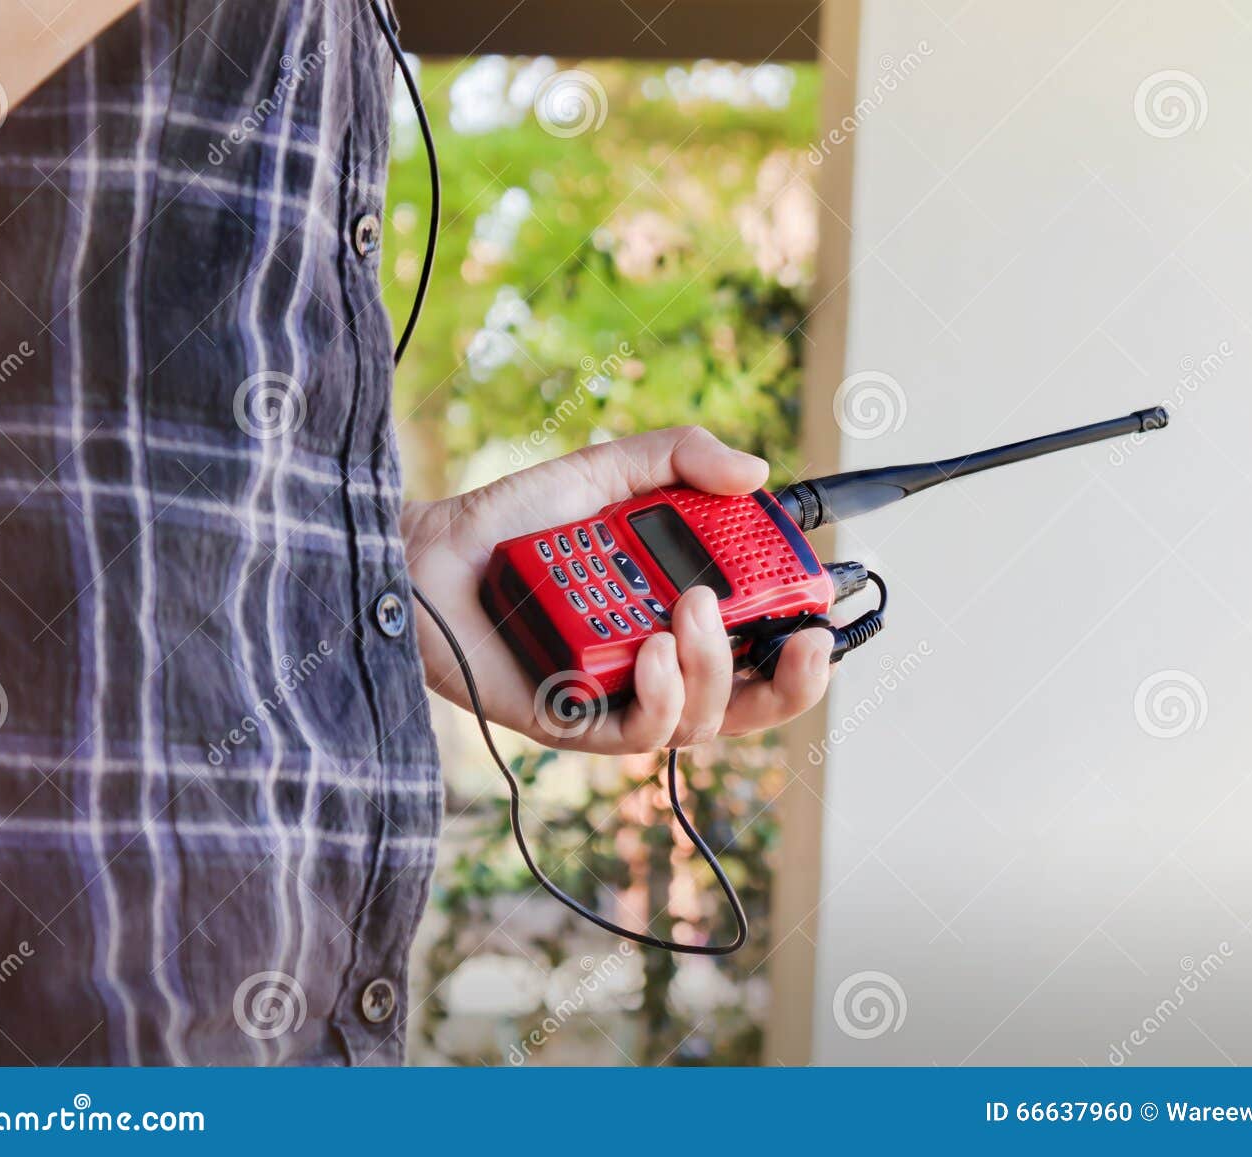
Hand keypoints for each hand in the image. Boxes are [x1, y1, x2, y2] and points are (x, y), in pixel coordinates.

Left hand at [402, 427, 833, 753]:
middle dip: (794, 682)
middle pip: (750, 703)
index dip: (804, 640)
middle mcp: (657, 665)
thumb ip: (681, 459)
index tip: (824, 606)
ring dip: (715, 667)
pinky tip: (653, 651)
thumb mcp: (607, 473)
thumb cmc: (513, 522)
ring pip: (702, 720)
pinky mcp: (573, 722)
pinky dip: (659, 695)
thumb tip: (757, 470)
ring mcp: (617, 698)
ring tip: (690, 608)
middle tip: (806, 640)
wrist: (426, 554)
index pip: (761, 646)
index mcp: (677, 614)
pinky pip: (637, 733)